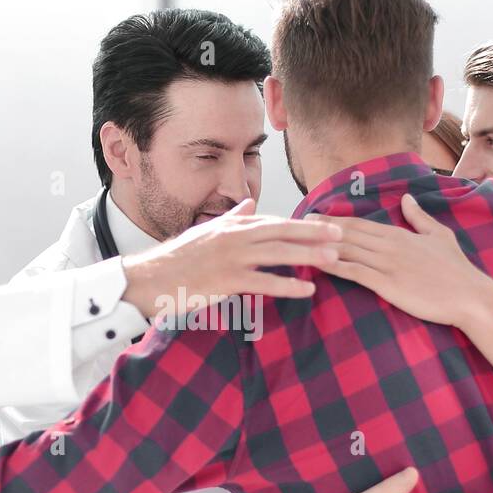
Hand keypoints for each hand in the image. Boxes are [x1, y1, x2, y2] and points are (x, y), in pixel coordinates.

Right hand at [120, 198, 341, 317]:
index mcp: (232, 226)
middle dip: (313, 234)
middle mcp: (234, 237)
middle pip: (282, 233)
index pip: (274, 222)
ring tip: (333, 259)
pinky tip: (307, 289)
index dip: (301, 225)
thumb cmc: (179, 258)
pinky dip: (287, 285)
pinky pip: (263, 282)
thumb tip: (251, 202)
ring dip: (308, 256)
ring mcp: (231, 258)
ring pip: (277, 254)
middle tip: (341, 235)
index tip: (326, 225)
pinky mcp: (226, 280)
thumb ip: (232, 217)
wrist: (151, 277)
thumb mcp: (207, 232)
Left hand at [307, 192, 492, 327]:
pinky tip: (316, 264)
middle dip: (318, 230)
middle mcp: (389, 244)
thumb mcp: (439, 236)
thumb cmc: (456, 269)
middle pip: (346, 234)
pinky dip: (334, 267)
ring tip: (297, 243)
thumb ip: (419, 218)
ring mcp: (386, 264)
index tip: (312, 217)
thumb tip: (407, 198)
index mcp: (399, 233)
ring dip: (320, 246)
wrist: (469, 295)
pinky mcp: (386, 284)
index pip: (358, 224)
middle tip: (293, 226)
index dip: (333, 220)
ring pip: (346, 250)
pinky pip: (354, 272)